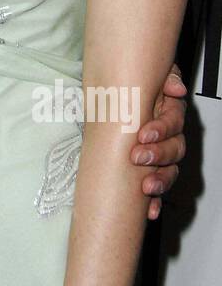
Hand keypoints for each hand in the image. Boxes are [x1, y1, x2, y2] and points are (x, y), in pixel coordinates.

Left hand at [132, 62, 186, 219]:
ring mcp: (160, 157)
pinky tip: (149, 209)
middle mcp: (167, 137)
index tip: (143, 133)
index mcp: (167, 114)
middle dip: (157, 155)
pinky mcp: (149, 173)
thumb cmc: (130, 88)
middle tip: (137, 156)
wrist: (109, 99)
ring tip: (146, 186)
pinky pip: (158, 191)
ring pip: (170, 172)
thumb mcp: (147, 77)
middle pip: (174, 149)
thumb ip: (166, 78)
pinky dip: (154, 201)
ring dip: (159, 181)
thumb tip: (176, 88)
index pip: (174, 124)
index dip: (162, 129)